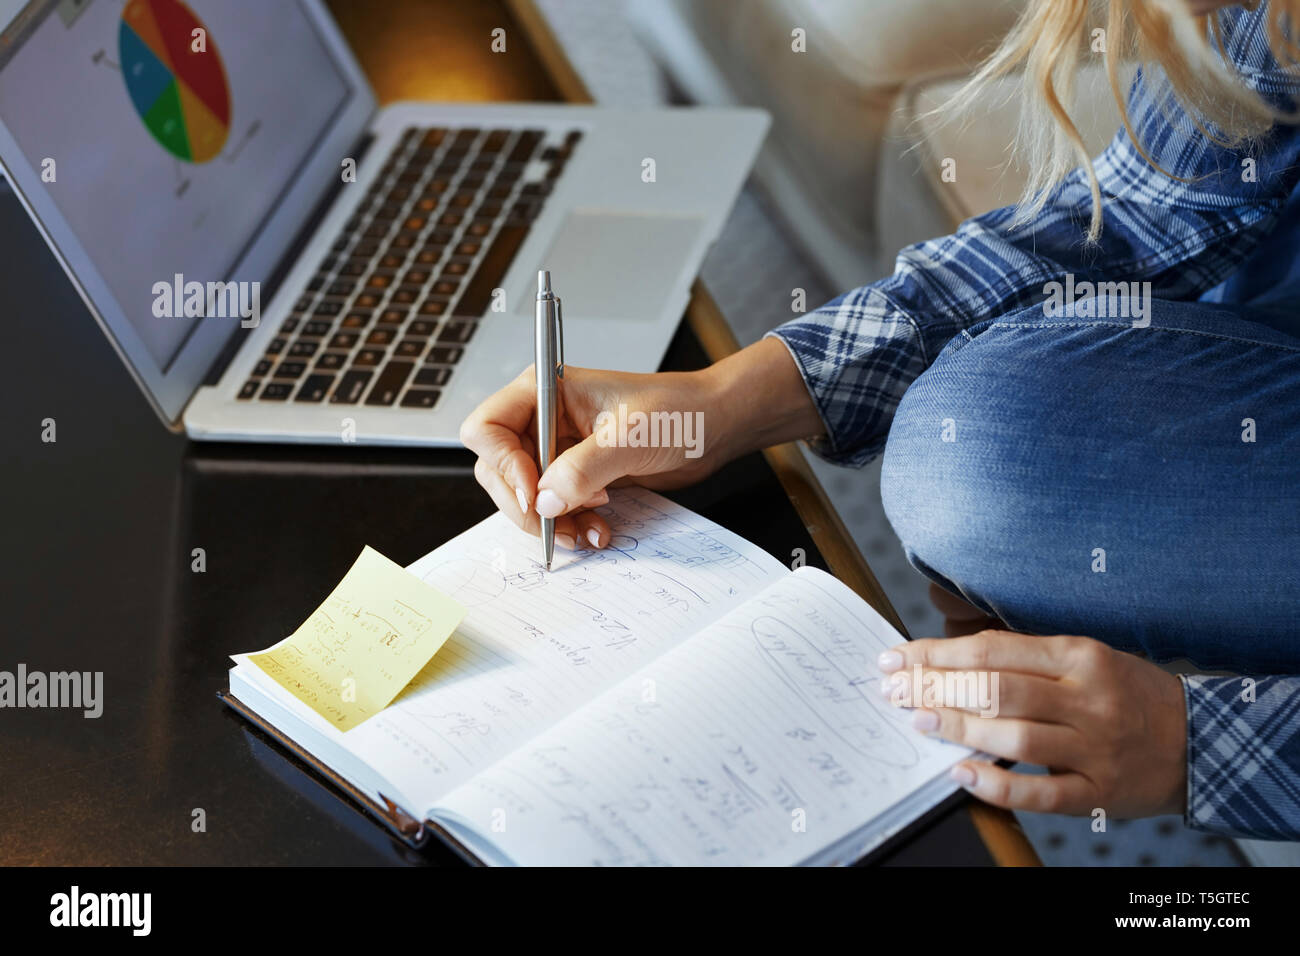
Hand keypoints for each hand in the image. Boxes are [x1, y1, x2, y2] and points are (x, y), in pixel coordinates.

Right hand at [460, 364, 730, 550]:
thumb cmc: (680, 411)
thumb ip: (583, 469)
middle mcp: (543, 419)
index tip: (535, 494)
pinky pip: (553, 509)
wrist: (716, 427)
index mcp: (546, 390)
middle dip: (526, 505)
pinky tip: (597, 530)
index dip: (504, 465)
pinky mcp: (576, 475)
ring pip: (524, 496)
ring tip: (588, 532)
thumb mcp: (631, 437)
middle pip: (497, 470)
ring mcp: (557, 449)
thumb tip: (543, 501)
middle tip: (559, 525)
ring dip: (549, 523)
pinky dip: (567, 526)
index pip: (488, 428)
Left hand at [879, 630, 1187, 818]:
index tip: (898, 658)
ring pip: (1014, 736)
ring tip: (920, 722)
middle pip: (996, 690)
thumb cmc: (1128, 693)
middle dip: (935, 689)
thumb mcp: (1085, 658)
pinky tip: (962, 774)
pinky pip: (1040, 791)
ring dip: (958, 730)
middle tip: (894, 690)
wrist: (1200, 741)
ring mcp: (1094, 747)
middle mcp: (1087, 698)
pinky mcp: (1099, 791)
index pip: (992, 650)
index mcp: (1080, 655)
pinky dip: (997, 785)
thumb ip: (1026, 659)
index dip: (937, 654)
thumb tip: (949, 662)